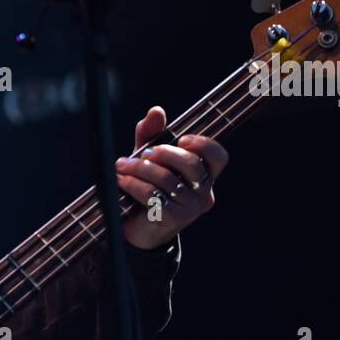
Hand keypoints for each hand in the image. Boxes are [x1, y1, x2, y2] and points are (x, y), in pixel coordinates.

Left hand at [115, 106, 228, 250]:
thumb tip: (156, 111)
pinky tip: (122, 181)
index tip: (182, 139)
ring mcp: (190, 208)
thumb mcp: (149, 159)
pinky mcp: (172, 219)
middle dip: (163, 153)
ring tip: (121, 166)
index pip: (218, 157)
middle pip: (191, 164)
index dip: (204, 145)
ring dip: (139, 169)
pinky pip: (153, 194)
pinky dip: (133, 184)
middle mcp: (203, 193)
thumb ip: (152, 135)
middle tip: (142, 154)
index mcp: (204, 176)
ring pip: (167, 179)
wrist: (136, 228)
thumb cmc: (146, 188)